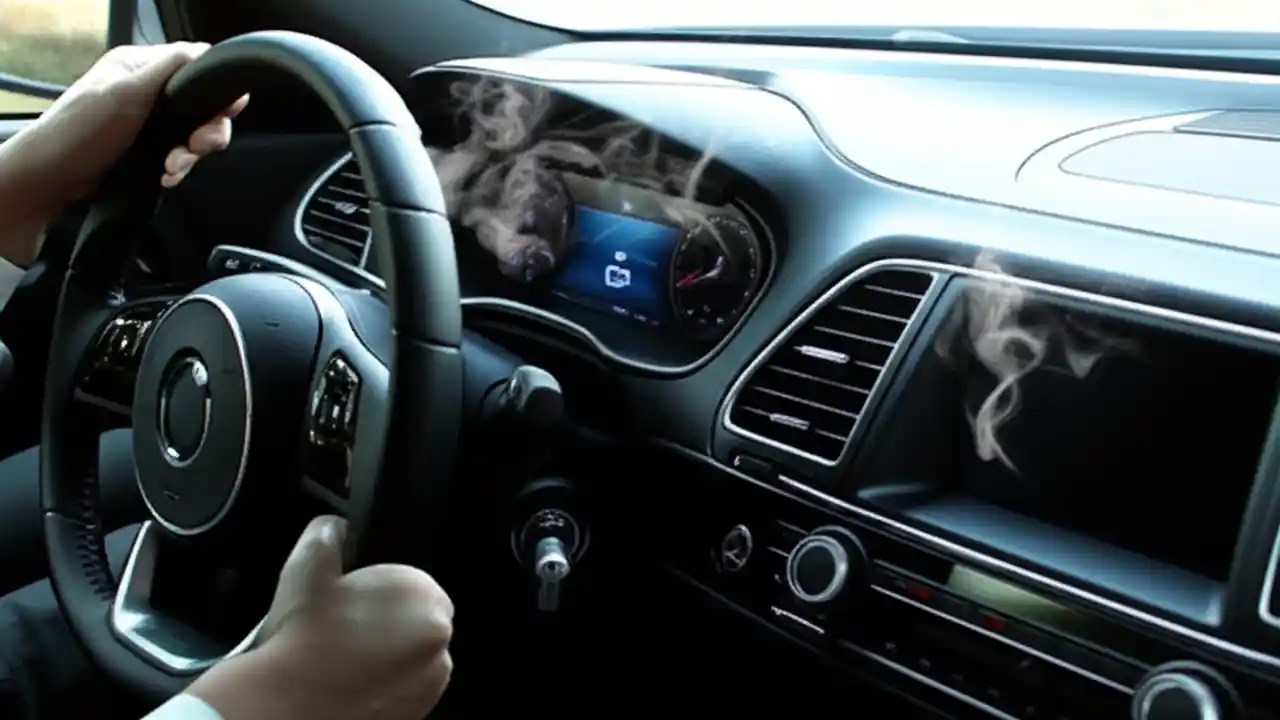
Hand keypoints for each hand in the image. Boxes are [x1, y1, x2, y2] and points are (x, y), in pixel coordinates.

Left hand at [0, 42, 247, 265]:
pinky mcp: (148, 149)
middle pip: (204, 107)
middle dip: (206, 132)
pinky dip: (178, 169)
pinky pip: (181, 156)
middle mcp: (148, 91)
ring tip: (171, 168)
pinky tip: (165, 176)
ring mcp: (150, 122)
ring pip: (195, 136)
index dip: (216, 91)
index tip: (222, 113)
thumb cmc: (81, 130)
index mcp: (141, 67)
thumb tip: (205, 52)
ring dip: (190, 156)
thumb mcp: (128, 90)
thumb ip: (169, 68)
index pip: (196, 66)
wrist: (54, 176)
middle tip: (196, 146)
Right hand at [188, 516, 454, 719]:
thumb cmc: (301, 637)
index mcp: (424, 595)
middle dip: (386, 626)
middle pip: (415, 623)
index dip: (378, 596)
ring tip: (345, 660)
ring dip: (388, 657)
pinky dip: (386, 687)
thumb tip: (334, 527)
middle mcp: (438, 639)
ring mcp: (432, 681)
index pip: (412, 587)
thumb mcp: (309, 565)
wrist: (288, 705)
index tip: (351, 607)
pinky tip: (351, 683)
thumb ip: (328, 533)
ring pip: (411, 659)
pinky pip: (404, 690)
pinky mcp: (419, 711)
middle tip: (344, 634)